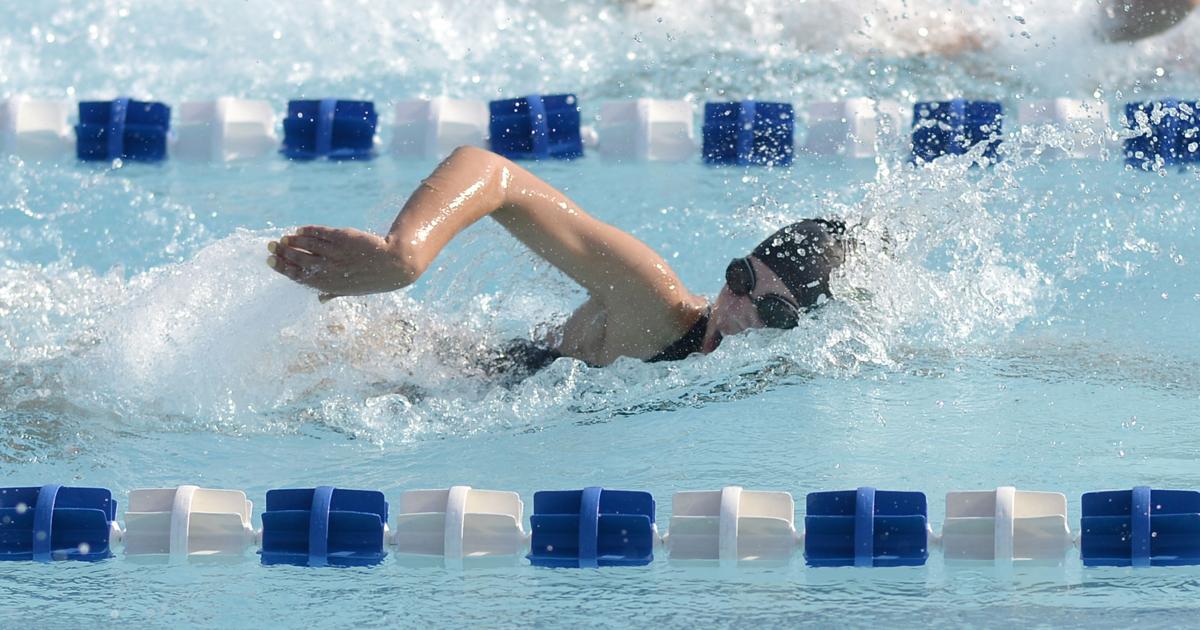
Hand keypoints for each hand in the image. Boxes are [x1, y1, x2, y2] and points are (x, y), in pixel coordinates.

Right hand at [267, 226, 417, 301]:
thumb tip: (319, 300)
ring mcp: (336, 253)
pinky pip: (321, 233)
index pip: (299, 276)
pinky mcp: (343, 237)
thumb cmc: (372, 279)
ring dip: (293, 241)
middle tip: (271, 246)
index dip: (283, 268)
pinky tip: (300, 230)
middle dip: (283, 253)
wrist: (394, 264)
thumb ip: (333, 293)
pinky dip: (309, 231)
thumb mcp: (351, 290)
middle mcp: (330, 269)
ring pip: (308, 245)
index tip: (270, 260)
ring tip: (284, 238)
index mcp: (329, 285)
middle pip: (299, 260)